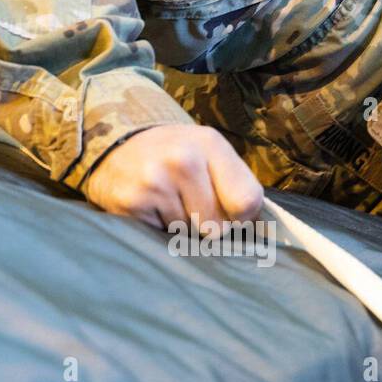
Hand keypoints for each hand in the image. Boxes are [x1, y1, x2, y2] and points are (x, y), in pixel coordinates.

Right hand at [85, 125, 264, 229]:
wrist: (119, 148)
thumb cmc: (177, 157)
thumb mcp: (212, 155)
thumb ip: (240, 186)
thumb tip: (262, 230)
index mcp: (210, 144)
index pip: (247, 202)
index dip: (241, 216)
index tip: (230, 210)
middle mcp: (182, 159)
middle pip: (218, 225)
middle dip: (209, 224)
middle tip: (191, 202)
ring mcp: (154, 181)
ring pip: (189, 235)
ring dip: (182, 227)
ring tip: (169, 202)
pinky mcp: (131, 203)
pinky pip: (162, 237)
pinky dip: (160, 230)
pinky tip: (153, 208)